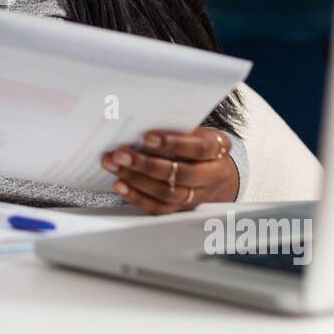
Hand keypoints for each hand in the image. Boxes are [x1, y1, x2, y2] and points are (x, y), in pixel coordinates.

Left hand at [100, 127, 237, 214]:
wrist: (217, 173)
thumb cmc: (198, 144)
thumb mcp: (195, 131)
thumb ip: (175, 128)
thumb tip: (139, 124)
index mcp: (218, 149)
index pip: (198, 148)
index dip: (173, 144)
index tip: (147, 137)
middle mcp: (212, 175)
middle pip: (181, 174)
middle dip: (147, 164)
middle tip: (121, 154)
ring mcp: (197, 195)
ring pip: (167, 193)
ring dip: (136, 180)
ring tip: (116, 166)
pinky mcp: (181, 209)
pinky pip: (159, 208)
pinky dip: (137, 197)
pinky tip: (121, 185)